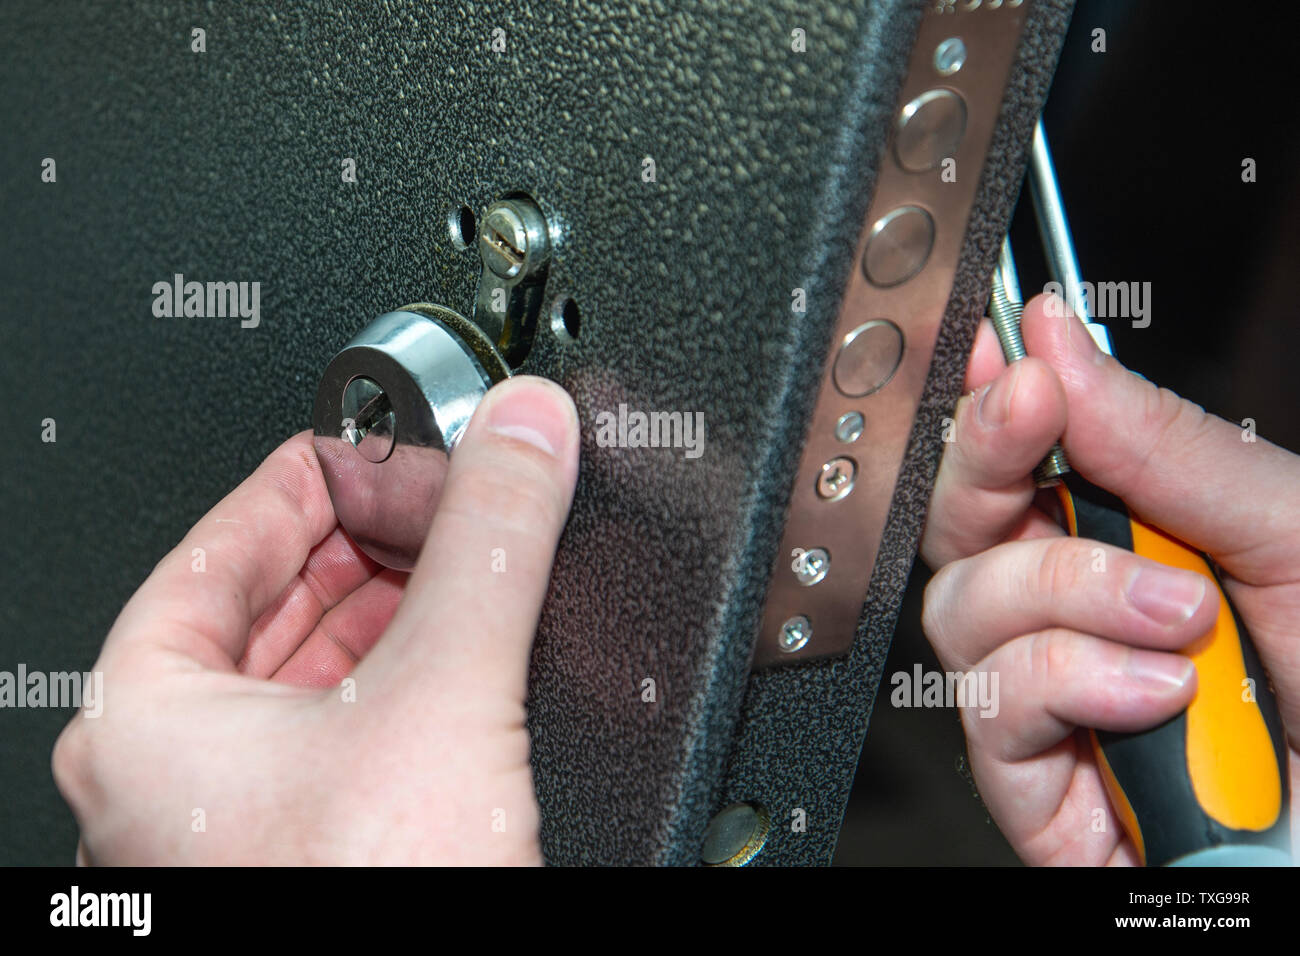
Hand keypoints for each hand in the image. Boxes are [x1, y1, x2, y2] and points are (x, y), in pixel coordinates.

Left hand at [52, 376, 579, 864]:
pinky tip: (475, 655)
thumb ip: (487, 545)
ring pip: (325, 662)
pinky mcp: (318, 847)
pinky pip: (360, 725)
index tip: (405, 441)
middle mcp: (179, 772)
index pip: (234, 527)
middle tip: (463, 498)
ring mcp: (247, 819)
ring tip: (480, 563)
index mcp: (150, 717)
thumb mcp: (441, 700)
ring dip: (408, 602)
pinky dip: (419, 674)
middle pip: (281, 592)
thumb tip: (521, 434)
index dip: (334, 467)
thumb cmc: (370, 911)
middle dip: (385, 534)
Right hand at [919, 294, 1299, 864]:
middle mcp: (1069, 618)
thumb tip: (1059, 345)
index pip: (1018, 460)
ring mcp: (1047, 702)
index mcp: (1126, 543)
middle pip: (957, 526)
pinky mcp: (1033, 788)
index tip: (999, 353)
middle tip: (1034, 419)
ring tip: (1180, 616)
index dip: (988, 401)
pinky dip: (1074, 680)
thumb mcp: (1286, 532)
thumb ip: (1166, 444)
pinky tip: (1158, 694)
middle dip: (985, 462)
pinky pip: (993, 703)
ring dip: (1068, 589)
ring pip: (961, 608)